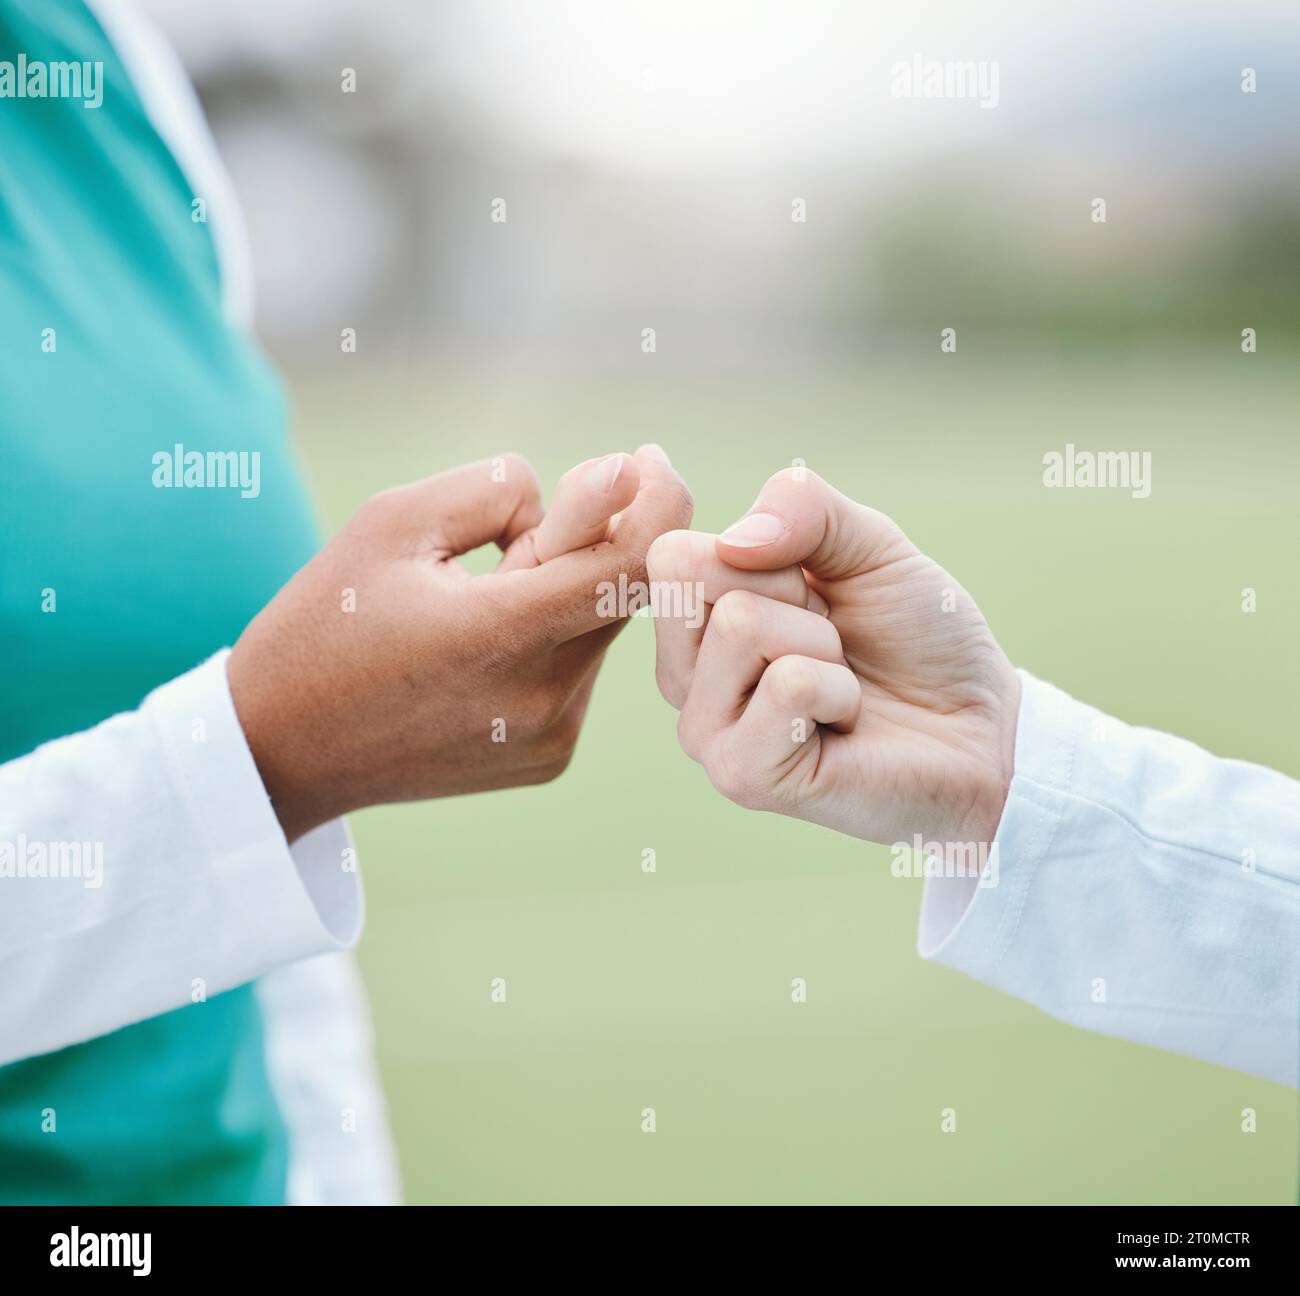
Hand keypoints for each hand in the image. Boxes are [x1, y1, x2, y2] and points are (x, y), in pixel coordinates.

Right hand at [229, 446, 691, 841]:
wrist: (281, 747)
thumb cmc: (327, 620)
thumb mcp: (394, 523)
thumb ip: (503, 491)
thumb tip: (612, 482)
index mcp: (499, 635)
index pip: (630, 563)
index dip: (660, 501)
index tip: (645, 458)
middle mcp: (541, 698)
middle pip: (626, 592)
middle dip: (609, 534)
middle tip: (563, 505)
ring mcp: (550, 737)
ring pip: (605, 631)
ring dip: (575, 587)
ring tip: (493, 588)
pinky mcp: (548, 759)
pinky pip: (581, 672)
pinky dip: (559, 636)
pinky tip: (490, 642)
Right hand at [646, 468, 1019, 847]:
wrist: (983, 726)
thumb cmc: (918, 638)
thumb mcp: (868, 542)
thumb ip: (803, 506)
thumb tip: (735, 540)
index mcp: (696, 623)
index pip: (673, 552)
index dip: (765, 554)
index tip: (813, 596)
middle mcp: (685, 678)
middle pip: (691, 578)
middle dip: (790, 591)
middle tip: (830, 641)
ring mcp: (706, 731)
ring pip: (741, 625)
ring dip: (823, 644)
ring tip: (840, 684)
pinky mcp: (744, 776)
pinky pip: (789, 685)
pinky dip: (840, 691)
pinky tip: (844, 726)